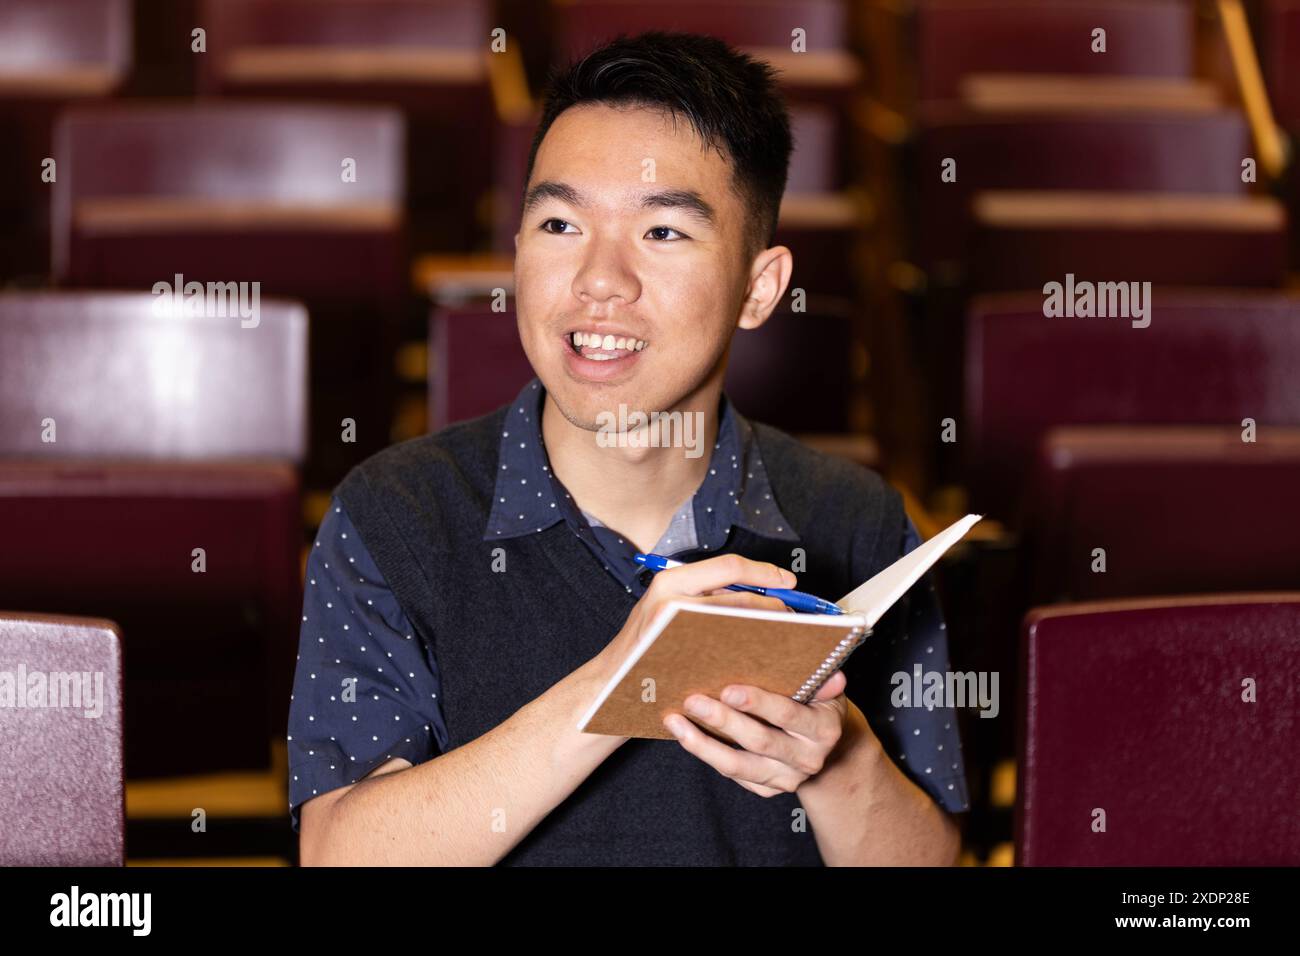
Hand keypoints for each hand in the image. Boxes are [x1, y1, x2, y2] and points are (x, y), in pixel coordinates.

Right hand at [577, 554, 796, 717]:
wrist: (609, 687)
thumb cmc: (646, 648)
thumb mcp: (668, 610)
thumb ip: (703, 596)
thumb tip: (761, 593)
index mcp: (672, 581)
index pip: (729, 566)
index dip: (765, 572)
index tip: (789, 582)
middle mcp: (670, 600)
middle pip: (740, 598)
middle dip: (773, 608)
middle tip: (792, 620)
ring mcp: (674, 633)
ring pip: (737, 627)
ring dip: (766, 633)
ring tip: (782, 641)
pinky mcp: (679, 664)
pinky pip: (728, 657)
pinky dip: (750, 657)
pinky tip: (761, 664)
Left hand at [662, 669, 849, 796]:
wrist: (829, 748)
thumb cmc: (818, 704)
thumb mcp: (826, 688)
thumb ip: (823, 679)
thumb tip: (834, 675)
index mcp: (824, 729)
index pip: (788, 715)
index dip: (758, 703)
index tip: (727, 690)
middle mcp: (808, 759)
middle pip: (759, 741)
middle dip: (723, 720)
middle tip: (692, 701)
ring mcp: (787, 779)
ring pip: (738, 765)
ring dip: (702, 743)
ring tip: (675, 721)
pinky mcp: (768, 789)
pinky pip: (733, 774)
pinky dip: (706, 753)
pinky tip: (685, 734)